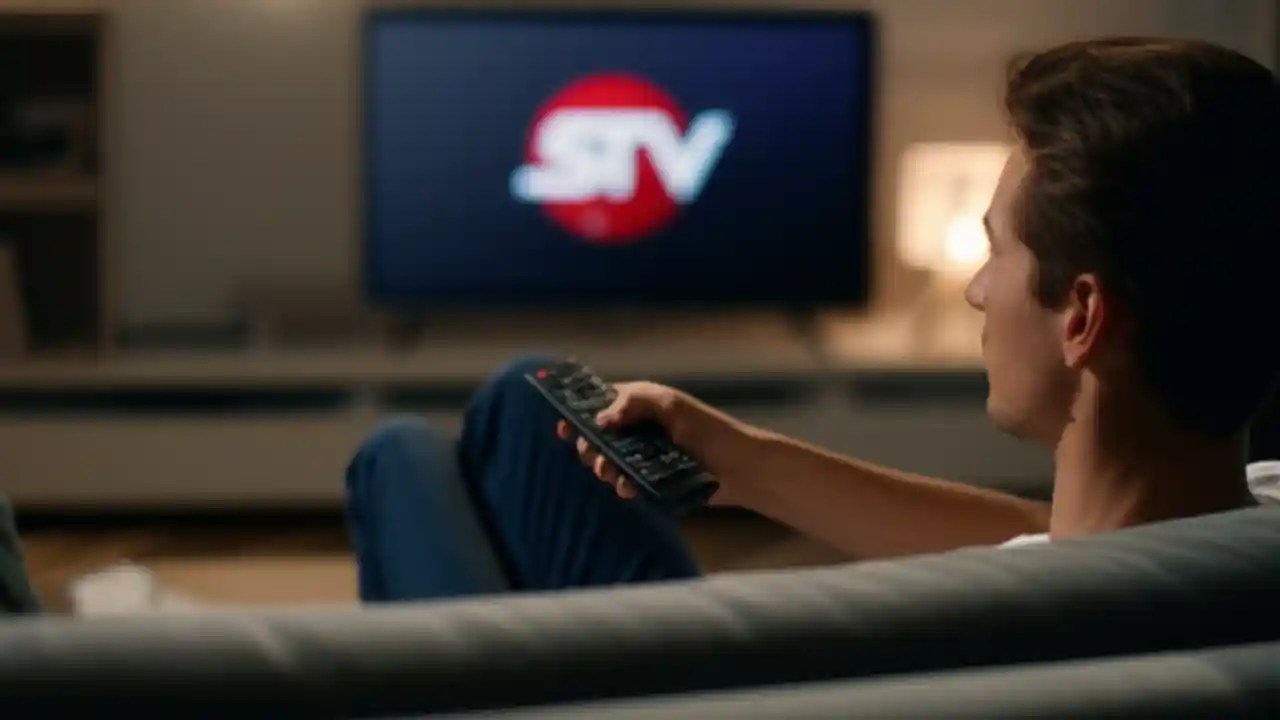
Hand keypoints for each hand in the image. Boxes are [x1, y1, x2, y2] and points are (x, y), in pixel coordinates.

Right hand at [555, 381, 747, 504]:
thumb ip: (633, 403)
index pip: (599, 403)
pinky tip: (628, 489)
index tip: (562, 426)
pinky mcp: (651, 480)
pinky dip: (622, 485)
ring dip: (604, 469)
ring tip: (612, 476)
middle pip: (597, 437)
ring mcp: (643, 456)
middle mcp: (638, 428)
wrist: (739, 469)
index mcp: (640, 403)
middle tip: (596, 458)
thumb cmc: (708, 430)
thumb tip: (600, 419)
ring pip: (607, 462)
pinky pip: (625, 482)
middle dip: (589, 447)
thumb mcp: (671, 405)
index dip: (578, 413)